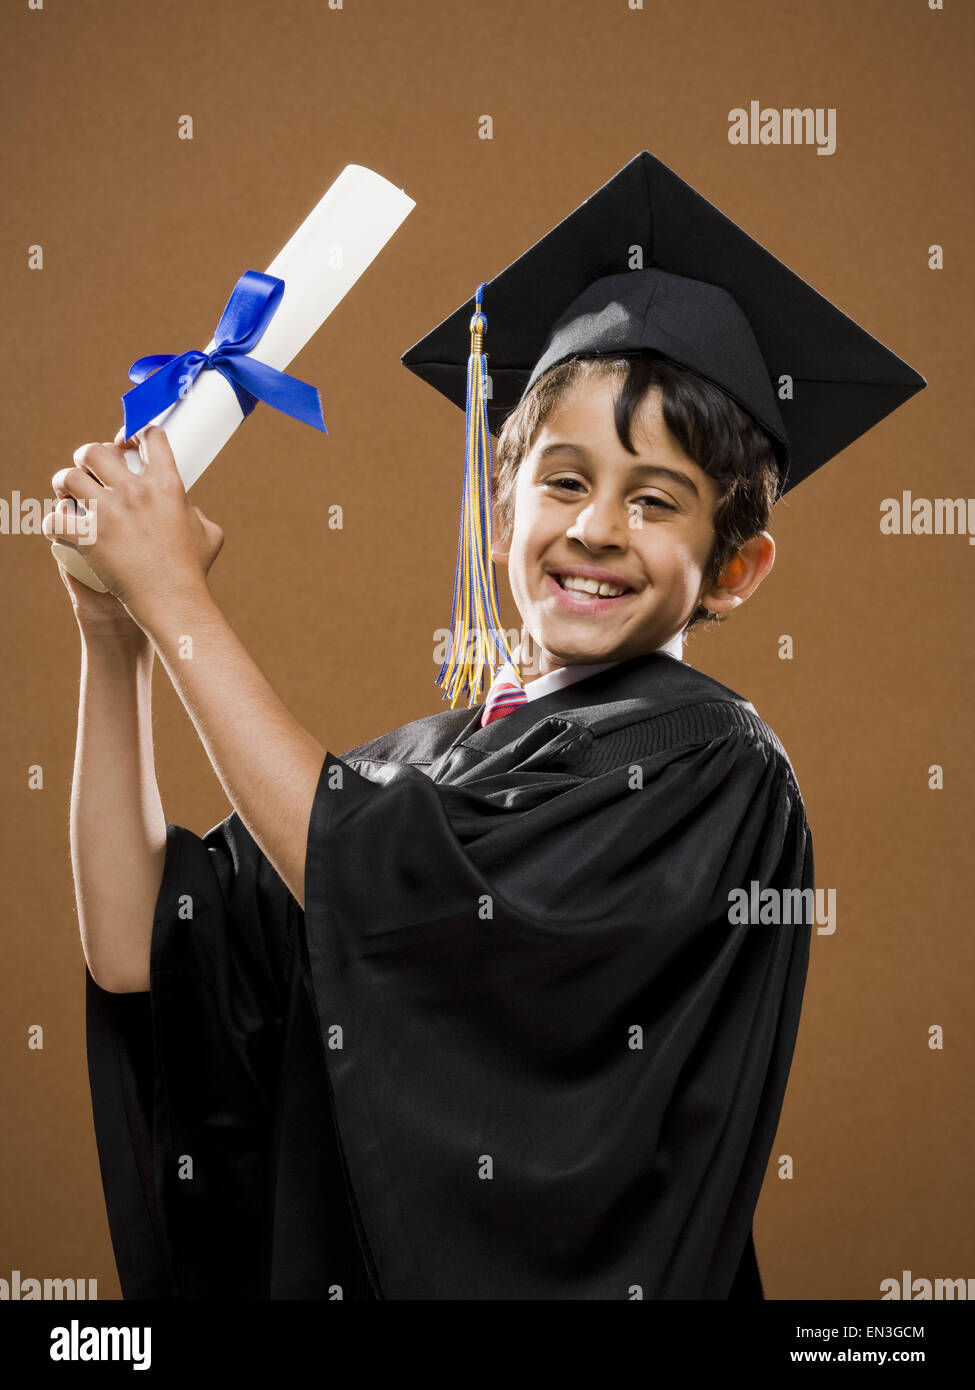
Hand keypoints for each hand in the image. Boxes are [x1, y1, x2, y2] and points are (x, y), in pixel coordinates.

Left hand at [43, 425, 224, 626]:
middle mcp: (136, 492)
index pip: (149, 438)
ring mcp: (110, 513)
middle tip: (89, 472)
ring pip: (68, 477)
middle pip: (95, 450)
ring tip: (67, 495)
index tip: (127, 445)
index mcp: (167, 484)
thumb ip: (196, 511)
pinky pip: (55, 518)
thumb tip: (187, 507)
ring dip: (64, 484)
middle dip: (88, 457)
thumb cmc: (193, 570)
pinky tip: (61, 529)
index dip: (136, 434)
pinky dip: (53, 523)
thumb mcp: (209, 533)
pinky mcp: (89, 537)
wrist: (174, 600)